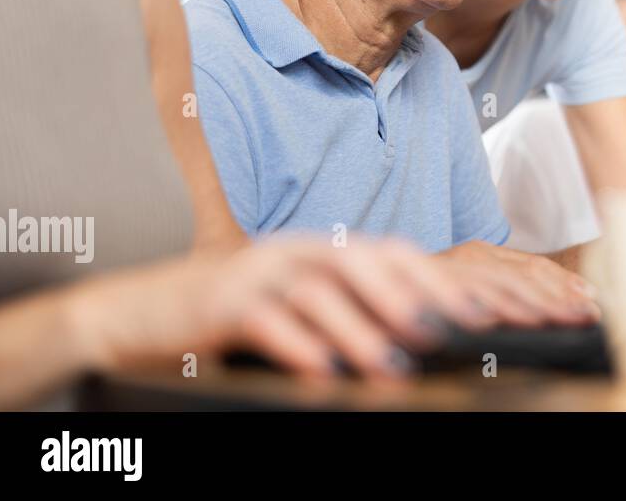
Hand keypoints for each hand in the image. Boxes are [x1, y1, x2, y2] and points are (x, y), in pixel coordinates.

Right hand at [73, 234, 595, 379]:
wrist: (142, 312)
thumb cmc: (235, 315)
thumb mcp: (302, 305)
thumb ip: (355, 310)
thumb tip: (422, 333)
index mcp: (323, 250)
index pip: (393, 256)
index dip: (440, 281)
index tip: (483, 312)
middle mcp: (296, 252)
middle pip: (364, 262)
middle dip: (411, 296)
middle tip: (450, 333)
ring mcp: (258, 273)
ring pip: (319, 292)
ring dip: (361, 328)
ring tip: (395, 365)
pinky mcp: (220, 305)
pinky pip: (263, 321)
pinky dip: (295, 346)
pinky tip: (322, 374)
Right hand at [435, 240, 600, 326]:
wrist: (369, 279)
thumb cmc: (424, 293)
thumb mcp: (469, 285)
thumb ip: (500, 291)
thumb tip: (548, 307)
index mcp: (481, 254)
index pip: (532, 268)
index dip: (565, 284)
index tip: (593, 302)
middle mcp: (470, 256)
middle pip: (525, 276)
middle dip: (561, 297)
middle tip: (590, 315)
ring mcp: (453, 270)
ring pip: (504, 286)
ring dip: (538, 304)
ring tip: (567, 318)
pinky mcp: (432, 285)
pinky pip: (469, 297)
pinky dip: (492, 308)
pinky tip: (510, 320)